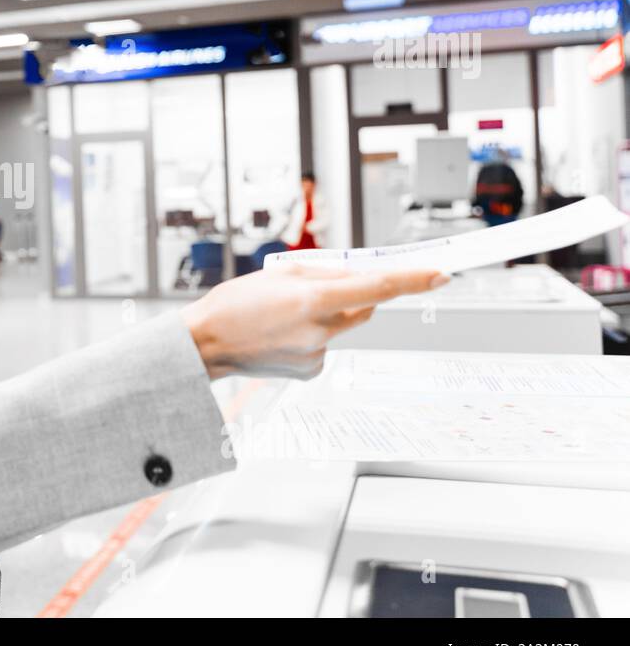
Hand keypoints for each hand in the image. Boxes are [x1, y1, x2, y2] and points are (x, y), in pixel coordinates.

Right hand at [181, 263, 448, 379]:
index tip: (440, 275)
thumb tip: (357, 276)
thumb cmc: (235, 304)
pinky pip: (325, 346)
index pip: (376, 287)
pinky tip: (282, 337)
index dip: (413, 281)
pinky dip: (312, 337)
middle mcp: (320, 330)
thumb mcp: (280, 275)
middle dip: (355, 293)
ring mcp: (317, 355)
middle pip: (363, 307)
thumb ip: (323, 274)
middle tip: (321, 286)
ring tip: (282, 317)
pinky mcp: (311, 371)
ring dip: (325, 316)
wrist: (205, 344)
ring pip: (341, 326)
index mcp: (312, 299)